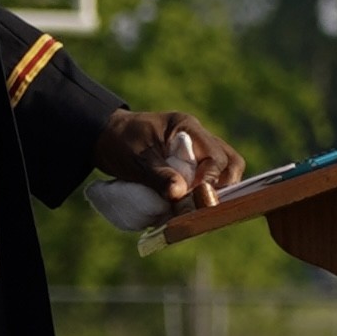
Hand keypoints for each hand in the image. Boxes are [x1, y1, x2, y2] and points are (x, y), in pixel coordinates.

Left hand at [97, 105, 245, 217]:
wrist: (106, 138)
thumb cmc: (119, 143)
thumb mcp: (136, 160)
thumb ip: (158, 176)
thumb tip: (180, 195)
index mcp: (186, 127)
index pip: (215, 156)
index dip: (210, 180)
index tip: (195, 198)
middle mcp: (197, 137)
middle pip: (230, 162)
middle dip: (222, 187)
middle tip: (203, 205)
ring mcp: (196, 150)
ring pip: (224, 171)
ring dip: (215, 191)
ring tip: (196, 208)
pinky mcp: (191, 164)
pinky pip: (209, 178)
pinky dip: (204, 193)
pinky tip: (189, 206)